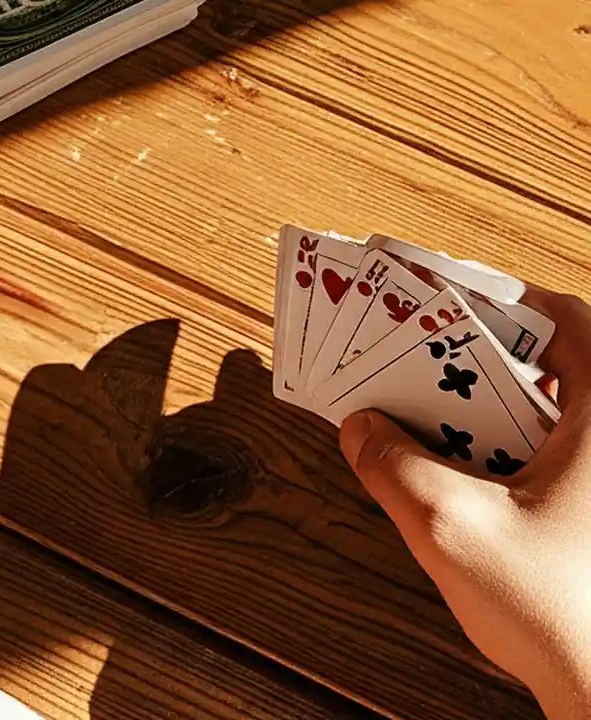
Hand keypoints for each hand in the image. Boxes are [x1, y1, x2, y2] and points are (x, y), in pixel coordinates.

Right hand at [340, 288, 590, 718]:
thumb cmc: (566, 616)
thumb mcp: (453, 528)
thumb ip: (395, 467)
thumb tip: (361, 430)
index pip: (570, 321)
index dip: (505, 297)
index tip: (446, 292)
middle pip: (554, 363)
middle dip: (480, 351)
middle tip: (419, 349)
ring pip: (550, 414)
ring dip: (487, 405)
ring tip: (423, 409)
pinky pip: (550, 459)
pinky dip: (502, 450)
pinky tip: (454, 471)